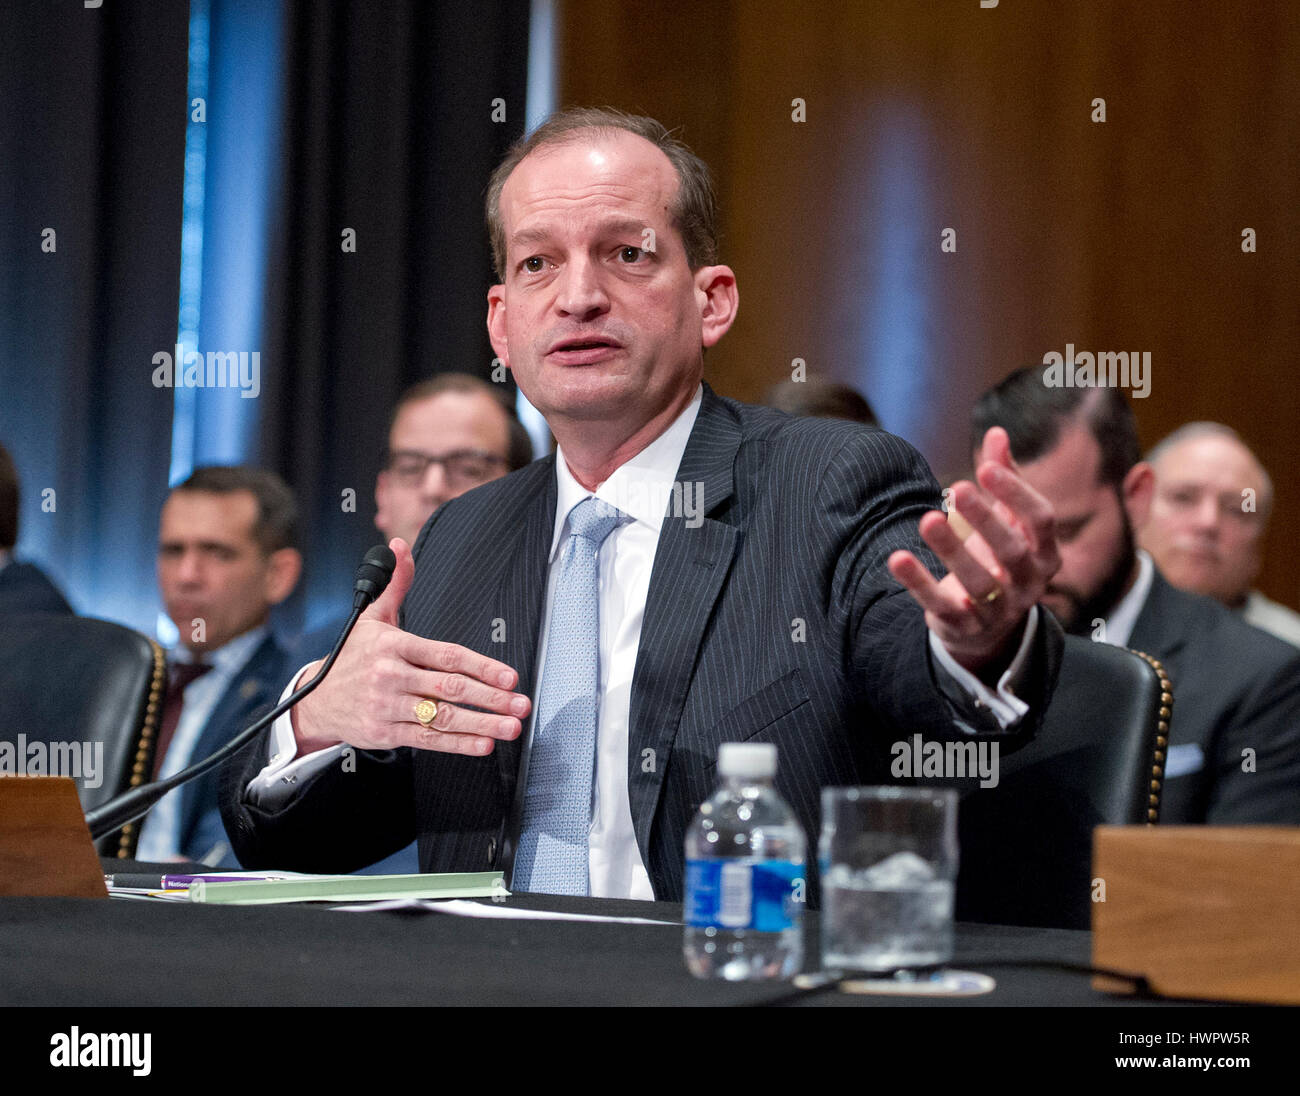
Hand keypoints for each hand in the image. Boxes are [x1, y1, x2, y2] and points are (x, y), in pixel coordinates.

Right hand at [291, 538, 531, 757]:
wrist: (313, 700)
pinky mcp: (384, 732)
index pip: (446, 655)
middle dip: (491, 698)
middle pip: (450, 688)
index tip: (509, 677)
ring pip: (443, 717)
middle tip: (521, 704)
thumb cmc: (351, 658)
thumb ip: (396, 585)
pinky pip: (427, 740)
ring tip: (511, 727)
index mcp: (393, 645)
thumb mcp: (371, 617)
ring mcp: (387, 706)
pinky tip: (483, 744)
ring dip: (482, 723)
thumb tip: (401, 547)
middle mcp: (391, 676)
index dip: (482, 666)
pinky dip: (457, 744)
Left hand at [887, 427, 1059, 676]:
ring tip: (927, 519)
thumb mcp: (1007, 521)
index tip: (986, 467)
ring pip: (978, 582)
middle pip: (1012, 551)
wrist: (988, 627)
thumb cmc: (999, 558)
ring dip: (951, 550)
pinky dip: (918, 583)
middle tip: (957, 488)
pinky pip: (941, 605)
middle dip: (985, 520)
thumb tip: (996, 432)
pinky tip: (897, 557)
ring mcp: (998, 609)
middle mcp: (1028, 582)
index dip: (1016, 493)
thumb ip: (1004, 478)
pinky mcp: (964, 626)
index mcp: (1045, 552)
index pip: (1041, 520)